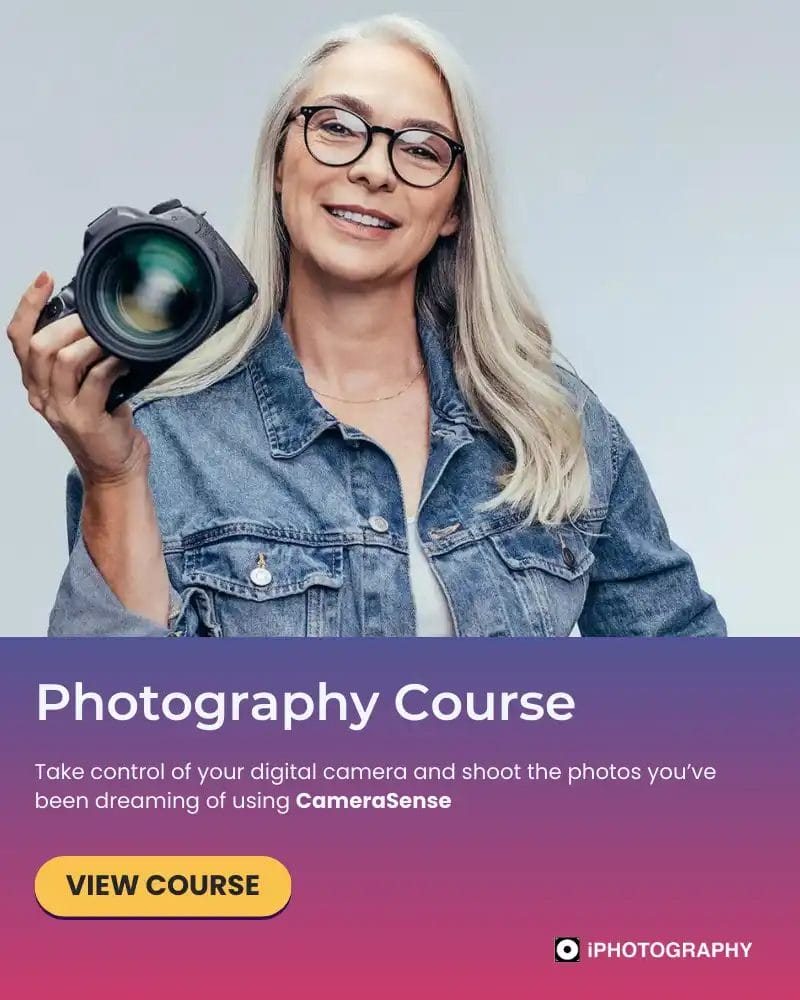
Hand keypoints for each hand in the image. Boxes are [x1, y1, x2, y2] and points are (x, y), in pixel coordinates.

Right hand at [6, 272, 149, 485]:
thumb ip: (80, 359)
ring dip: (91, 342)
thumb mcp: (83, 387)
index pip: (18, 338)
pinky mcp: (85, 420)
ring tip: (112, 339)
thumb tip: (96, 320)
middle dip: (68, 323)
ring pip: (64, 360)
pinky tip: (125, 361)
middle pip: (38, 345)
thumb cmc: (104, 425)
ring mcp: (61, 409)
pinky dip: (113, 364)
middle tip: (95, 317)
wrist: (114, 470)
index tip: (45, 279)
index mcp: (36, 383)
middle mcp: (41, 395)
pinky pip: (96, 380)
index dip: (28, 305)